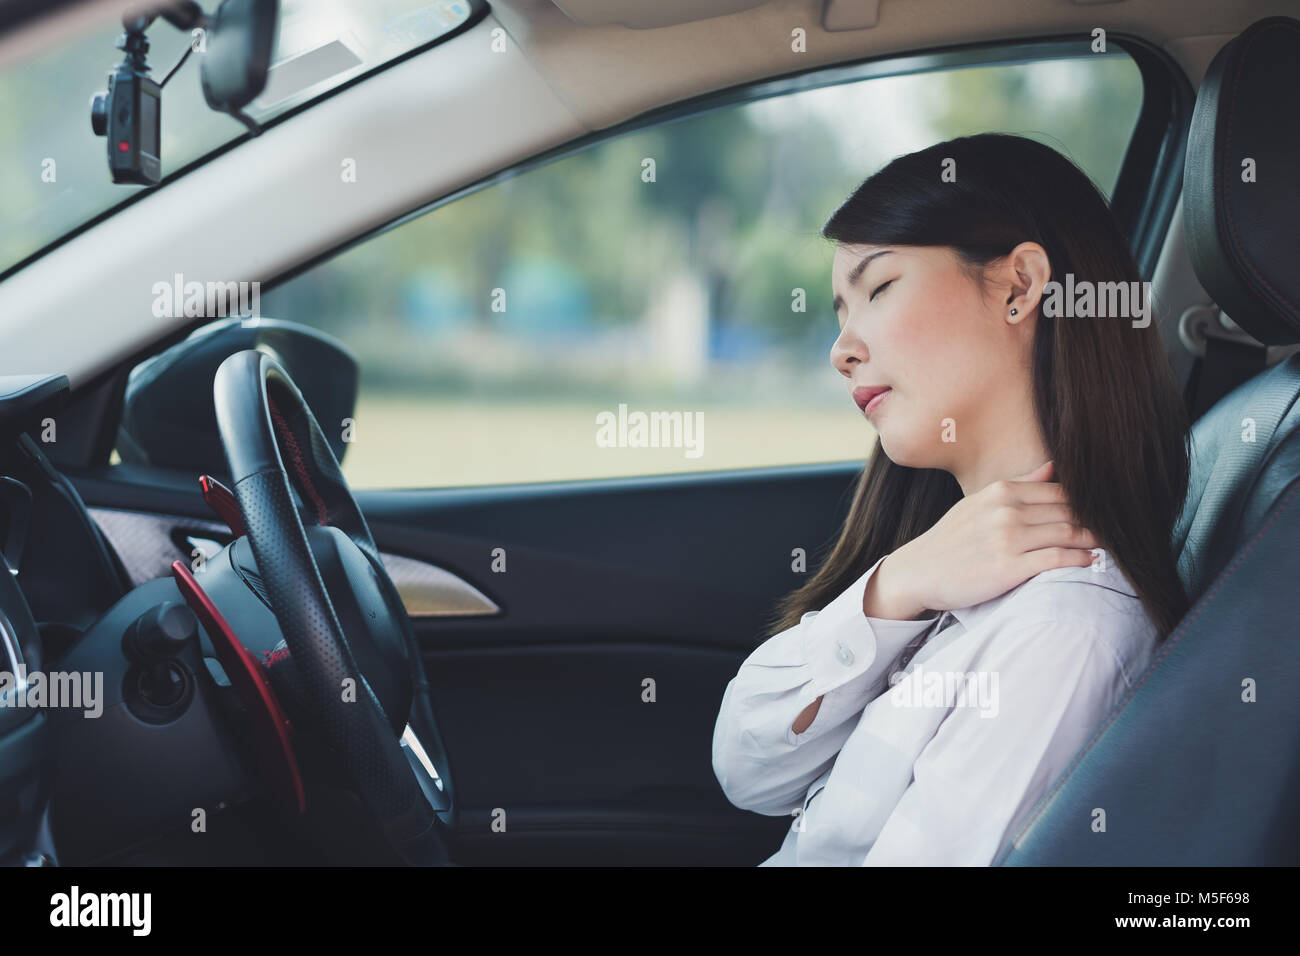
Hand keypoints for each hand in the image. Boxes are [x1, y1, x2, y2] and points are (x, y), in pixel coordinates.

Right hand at [863, 461, 1100, 619]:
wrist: (917, 572)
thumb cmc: (950, 541)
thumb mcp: (978, 504)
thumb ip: (1018, 485)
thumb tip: (1052, 466)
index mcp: (1001, 491)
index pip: (1060, 491)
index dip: (1087, 501)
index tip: (1104, 512)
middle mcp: (1006, 510)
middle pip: (1069, 511)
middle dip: (1096, 520)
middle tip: (1118, 529)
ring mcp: (1008, 538)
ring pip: (1068, 533)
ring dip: (1094, 540)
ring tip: (1109, 546)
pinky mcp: (1009, 567)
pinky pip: (1056, 559)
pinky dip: (1079, 559)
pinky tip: (1090, 561)